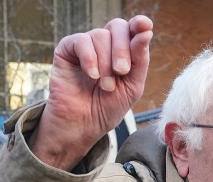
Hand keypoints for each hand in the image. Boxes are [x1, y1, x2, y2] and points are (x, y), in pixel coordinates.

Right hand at [31, 15, 153, 169]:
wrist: (82, 126)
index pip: (132, 29)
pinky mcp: (66, 50)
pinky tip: (92, 76)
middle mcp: (104, 45)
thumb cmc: (106, 109)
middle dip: (122, 50)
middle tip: (121, 72)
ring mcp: (85, 46)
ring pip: (100, 35)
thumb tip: (146, 31)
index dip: (139, 24)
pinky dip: (89, 58)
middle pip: (117, 27)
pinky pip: (81, 41)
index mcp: (122, 51)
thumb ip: (140, 60)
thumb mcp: (132, 87)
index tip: (145, 26)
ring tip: (104, 86)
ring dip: (106, 63)